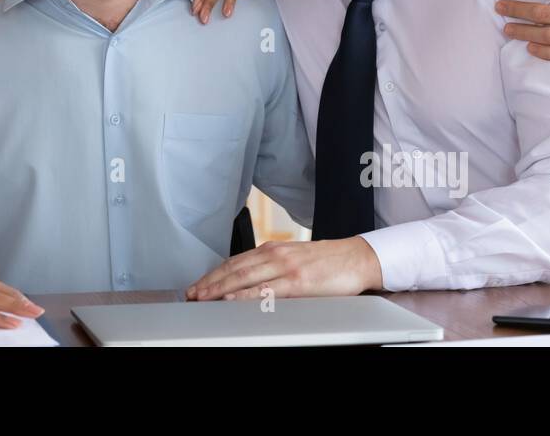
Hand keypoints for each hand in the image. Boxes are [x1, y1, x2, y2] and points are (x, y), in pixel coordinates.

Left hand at [186, 237, 383, 300]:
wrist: (357, 257)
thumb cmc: (328, 261)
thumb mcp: (293, 258)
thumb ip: (271, 267)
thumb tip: (247, 282)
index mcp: (272, 249)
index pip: (234, 261)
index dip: (213, 274)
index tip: (198, 285)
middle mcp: (275, 254)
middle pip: (234, 269)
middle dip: (210, 282)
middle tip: (192, 293)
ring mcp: (286, 267)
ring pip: (245, 277)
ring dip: (221, 288)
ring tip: (204, 297)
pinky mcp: (299, 281)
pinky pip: (267, 290)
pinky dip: (247, 295)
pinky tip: (234, 300)